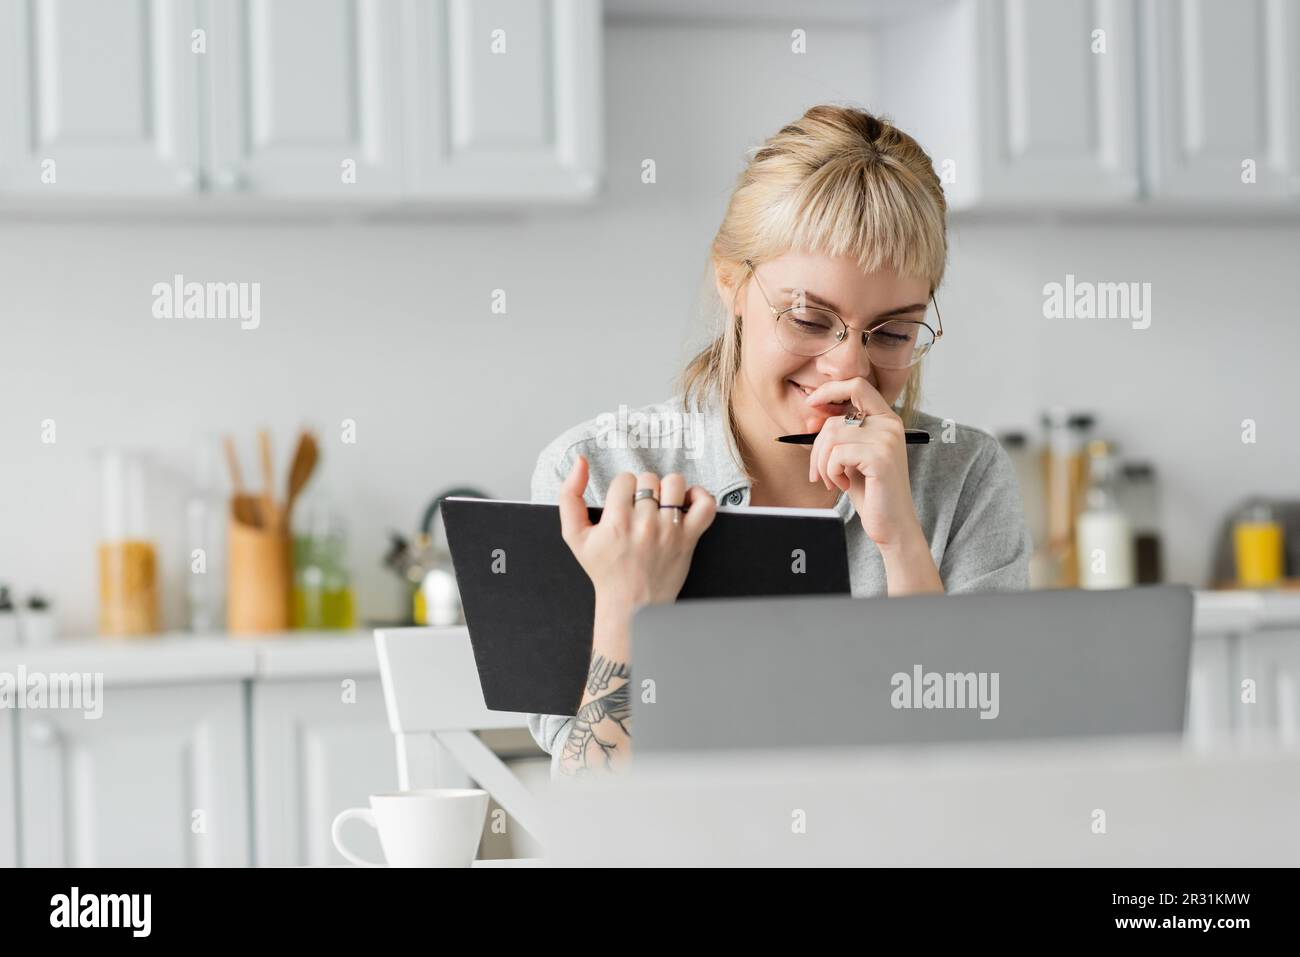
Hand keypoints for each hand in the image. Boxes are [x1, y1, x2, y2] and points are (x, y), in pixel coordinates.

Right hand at [557, 455, 716, 610]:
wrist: (631, 604)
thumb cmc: (604, 569)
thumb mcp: (574, 535)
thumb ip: (569, 496)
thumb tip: (580, 461)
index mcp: (617, 522)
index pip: (625, 479)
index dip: (622, 489)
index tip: (622, 504)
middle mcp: (645, 524)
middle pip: (649, 479)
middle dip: (643, 490)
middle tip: (639, 509)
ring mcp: (670, 531)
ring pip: (675, 483)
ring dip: (668, 489)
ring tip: (660, 505)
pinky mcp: (690, 538)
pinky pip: (705, 504)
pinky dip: (699, 496)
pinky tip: (685, 504)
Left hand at [803, 377, 923, 553]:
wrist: (892, 523)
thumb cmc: (871, 490)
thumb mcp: (852, 455)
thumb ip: (839, 433)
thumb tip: (812, 414)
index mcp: (886, 419)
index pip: (857, 385)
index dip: (829, 391)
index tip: (811, 405)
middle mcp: (890, 424)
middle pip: (835, 419)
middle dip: (816, 448)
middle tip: (818, 472)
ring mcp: (887, 439)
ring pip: (831, 436)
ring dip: (823, 464)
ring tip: (833, 480)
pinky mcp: (880, 457)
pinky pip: (837, 454)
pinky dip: (832, 472)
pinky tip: (845, 484)